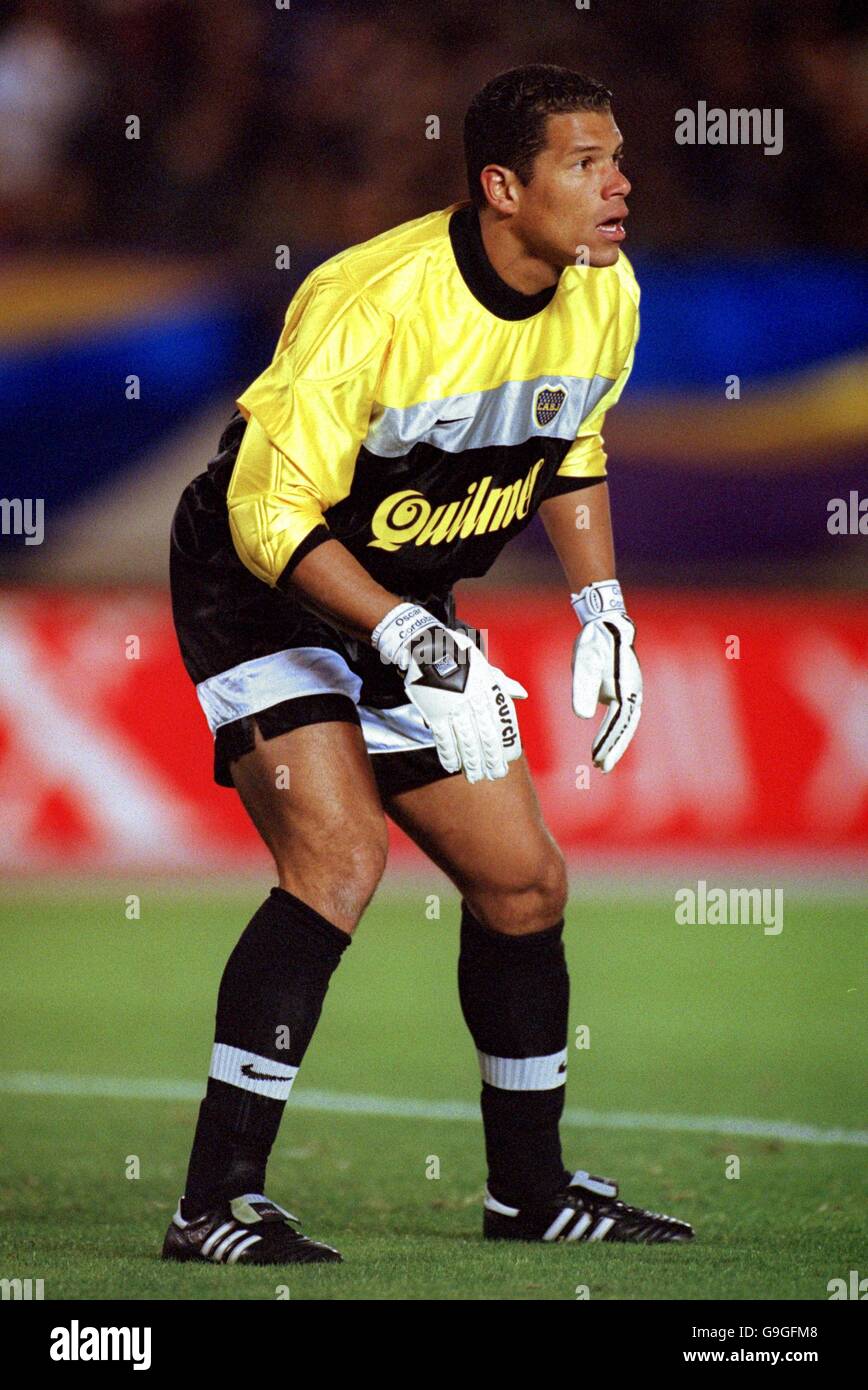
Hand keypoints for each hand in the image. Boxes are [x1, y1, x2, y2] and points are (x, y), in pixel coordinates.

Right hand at [372, 603, 526, 782]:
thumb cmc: (458, 655)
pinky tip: (452, 766)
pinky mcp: (435, 711)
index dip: (506, 746)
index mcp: (488, 690)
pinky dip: (448, 754)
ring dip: (471, 762)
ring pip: (465, 742)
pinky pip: (443, 738)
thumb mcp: (484, 665)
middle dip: (491, 760)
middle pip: (485, 738)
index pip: (501, 725)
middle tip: (495, 775)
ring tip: (476, 776)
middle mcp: (474, 702)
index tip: (509, 760)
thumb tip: (522, 693)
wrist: (429, 646)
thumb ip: (503, 683)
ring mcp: (454, 708)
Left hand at [570, 581, 641, 772]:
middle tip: (601, 768)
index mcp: (626, 689)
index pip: (617, 723)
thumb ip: (582, 688)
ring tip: (601, 762)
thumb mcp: (584, 663)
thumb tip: (582, 716)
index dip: (608, 743)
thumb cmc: (594, 643)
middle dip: (613, 749)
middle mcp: (632, 694)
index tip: (598, 760)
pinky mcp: (623, 691)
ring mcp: (630, 693)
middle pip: (624, 728)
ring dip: (613, 743)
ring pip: (623, 724)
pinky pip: (620, 717)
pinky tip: (604, 743)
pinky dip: (613, 731)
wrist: (606, 624)